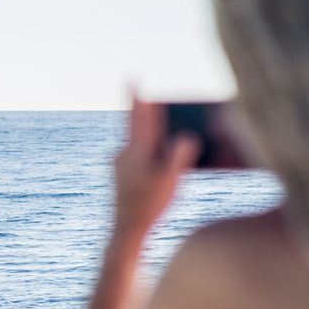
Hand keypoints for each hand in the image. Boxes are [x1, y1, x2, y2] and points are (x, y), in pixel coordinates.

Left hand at [113, 91, 199, 237]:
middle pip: (140, 128)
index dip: (137, 97)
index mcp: (136, 151)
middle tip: (155, 103)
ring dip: (153, 139)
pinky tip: (161, 164)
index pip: (138, 117)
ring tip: (169, 142)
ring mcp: (120, 165)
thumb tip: (188, 136)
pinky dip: (151, 155)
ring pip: (140, 144)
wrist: (126, 231)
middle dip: (151, 117)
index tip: (133, 78)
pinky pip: (138, 158)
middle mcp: (124, 154)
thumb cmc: (149, 205)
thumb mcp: (171, 179)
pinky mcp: (121, 176)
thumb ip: (180, 154)